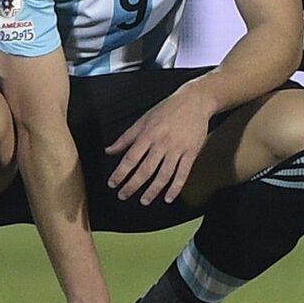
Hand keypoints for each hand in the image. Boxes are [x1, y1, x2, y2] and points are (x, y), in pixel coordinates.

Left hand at [105, 85, 211, 205]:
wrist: (194, 102)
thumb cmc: (166, 109)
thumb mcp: (143, 120)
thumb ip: (126, 137)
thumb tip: (109, 151)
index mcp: (148, 135)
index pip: (130, 158)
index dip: (120, 173)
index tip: (112, 183)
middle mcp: (161, 144)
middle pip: (145, 170)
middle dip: (132, 185)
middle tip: (123, 195)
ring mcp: (177, 149)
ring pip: (163, 175)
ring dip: (152, 191)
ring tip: (143, 200)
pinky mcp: (191, 153)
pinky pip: (182, 174)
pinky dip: (175, 188)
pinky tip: (168, 198)